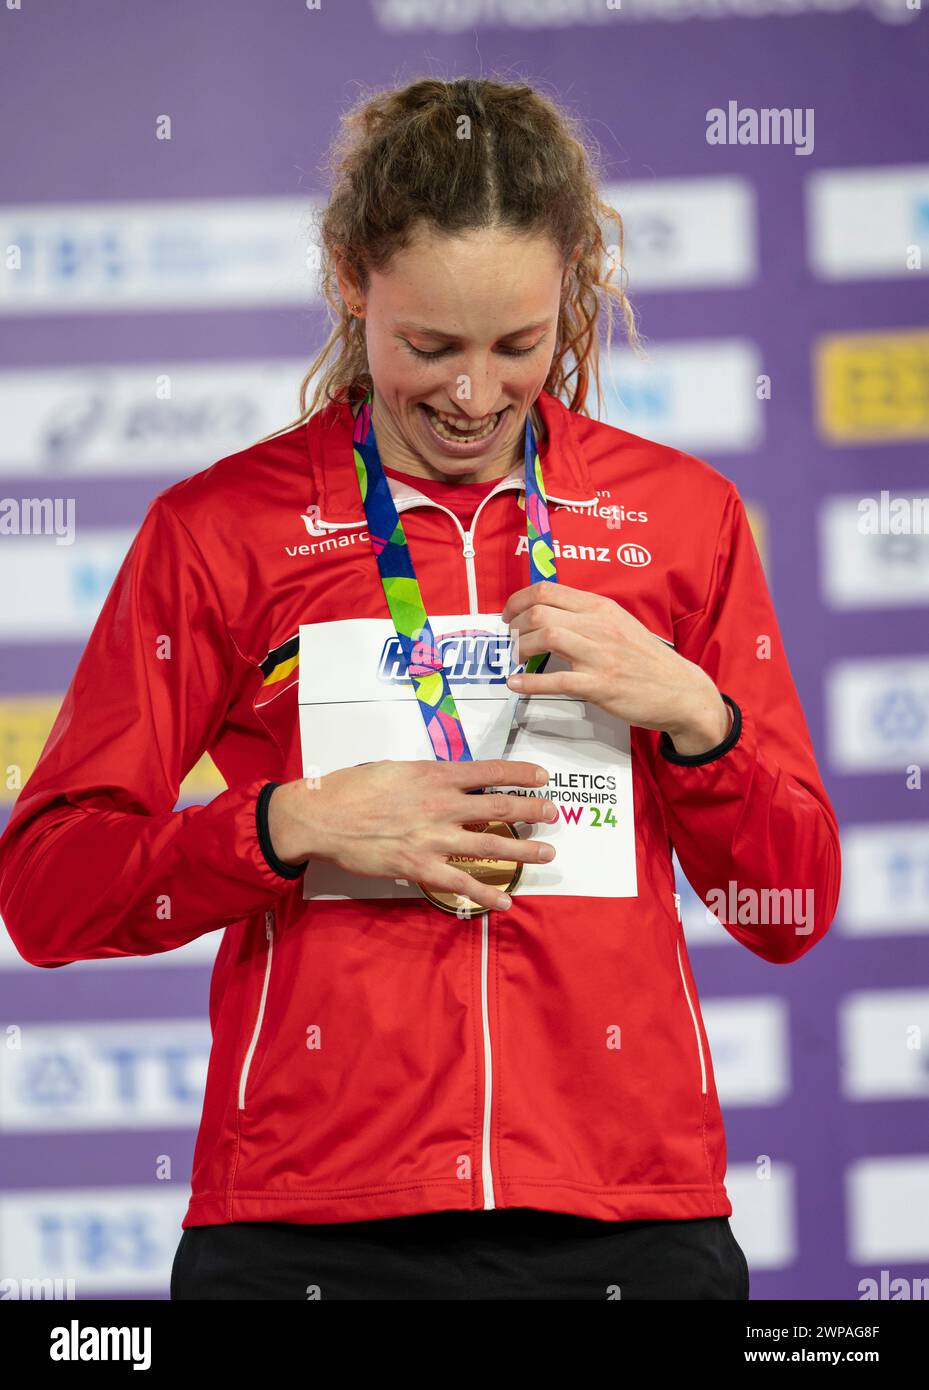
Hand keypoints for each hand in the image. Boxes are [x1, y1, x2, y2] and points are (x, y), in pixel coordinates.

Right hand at [267, 760, 558, 911]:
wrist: (324, 816)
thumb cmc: (354, 788)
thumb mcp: (397, 769)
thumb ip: (428, 777)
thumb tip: (451, 782)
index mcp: (435, 775)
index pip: (489, 771)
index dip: (520, 774)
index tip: (542, 776)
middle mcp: (441, 805)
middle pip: (498, 807)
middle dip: (532, 810)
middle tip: (554, 813)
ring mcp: (433, 838)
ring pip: (490, 844)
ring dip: (522, 850)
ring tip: (546, 853)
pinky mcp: (420, 867)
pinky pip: (461, 883)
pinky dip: (486, 893)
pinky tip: (505, 899)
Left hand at [501, 581, 730, 754]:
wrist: (680, 690)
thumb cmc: (646, 660)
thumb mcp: (619, 624)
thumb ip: (587, 617)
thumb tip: (549, 615)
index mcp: (601, 608)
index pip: (548, 590)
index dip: (518, 600)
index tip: (508, 615)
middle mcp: (599, 625)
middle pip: (541, 611)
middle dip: (515, 624)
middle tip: (510, 638)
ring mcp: (599, 655)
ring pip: (547, 637)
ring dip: (521, 647)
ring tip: (515, 658)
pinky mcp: (600, 685)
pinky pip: (556, 680)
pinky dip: (529, 683)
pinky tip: (516, 684)